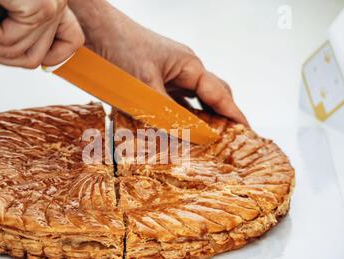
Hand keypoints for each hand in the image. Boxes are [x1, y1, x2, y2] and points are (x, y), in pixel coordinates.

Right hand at [0, 0, 83, 67]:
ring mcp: (50, 7)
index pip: (71, 40)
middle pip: (34, 57)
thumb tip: (5, 51)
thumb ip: (12, 21)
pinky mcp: (39, 7)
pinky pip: (9, 40)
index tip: (21, 49)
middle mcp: (57, 4)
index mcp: (52, 1)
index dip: (51, 55)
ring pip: (18, 52)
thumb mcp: (3, 4)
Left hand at [69, 0, 248, 125]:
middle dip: (222, 118)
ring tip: (206, 142)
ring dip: (199, 120)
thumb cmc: (121, 48)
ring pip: (192, 102)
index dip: (235, 115)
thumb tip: (187, 134)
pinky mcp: (154, 82)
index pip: (219, 95)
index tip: (248, 132)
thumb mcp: (146, 85)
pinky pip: (173, 103)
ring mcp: (169, 76)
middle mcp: (183, 71)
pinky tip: (178, 131)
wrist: (95, 31)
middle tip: (228, 142)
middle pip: (211, 97)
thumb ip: (167, 111)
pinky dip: (179, 117)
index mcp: (189, 66)